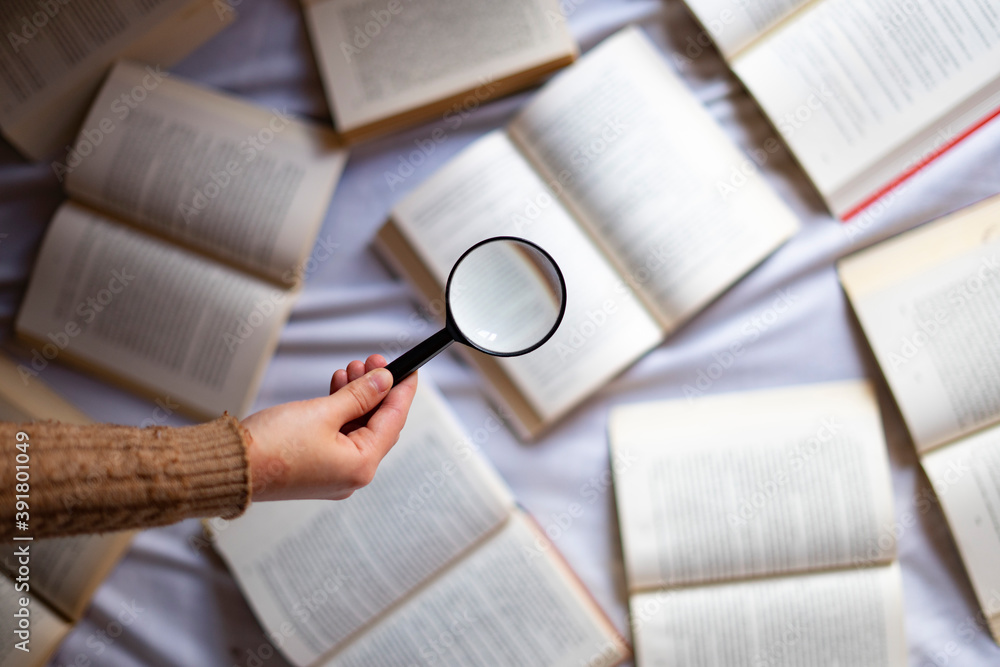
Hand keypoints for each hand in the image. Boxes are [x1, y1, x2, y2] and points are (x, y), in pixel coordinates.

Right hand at [240, 355, 416, 500]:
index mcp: (360, 466)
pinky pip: (339, 436)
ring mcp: (333, 474)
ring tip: (352, 369)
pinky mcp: (316, 468)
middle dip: (376, 390)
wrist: (230, 466)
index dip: (402, 391)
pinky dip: (341, 412)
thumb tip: (384, 381)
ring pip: (357, 428)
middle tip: (373, 361)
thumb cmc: (272, 446)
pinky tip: (336, 387)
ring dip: (357, 397)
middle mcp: (351, 475)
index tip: (409, 369)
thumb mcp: (323, 411)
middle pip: (378, 425)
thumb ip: (359, 395)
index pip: (394, 421)